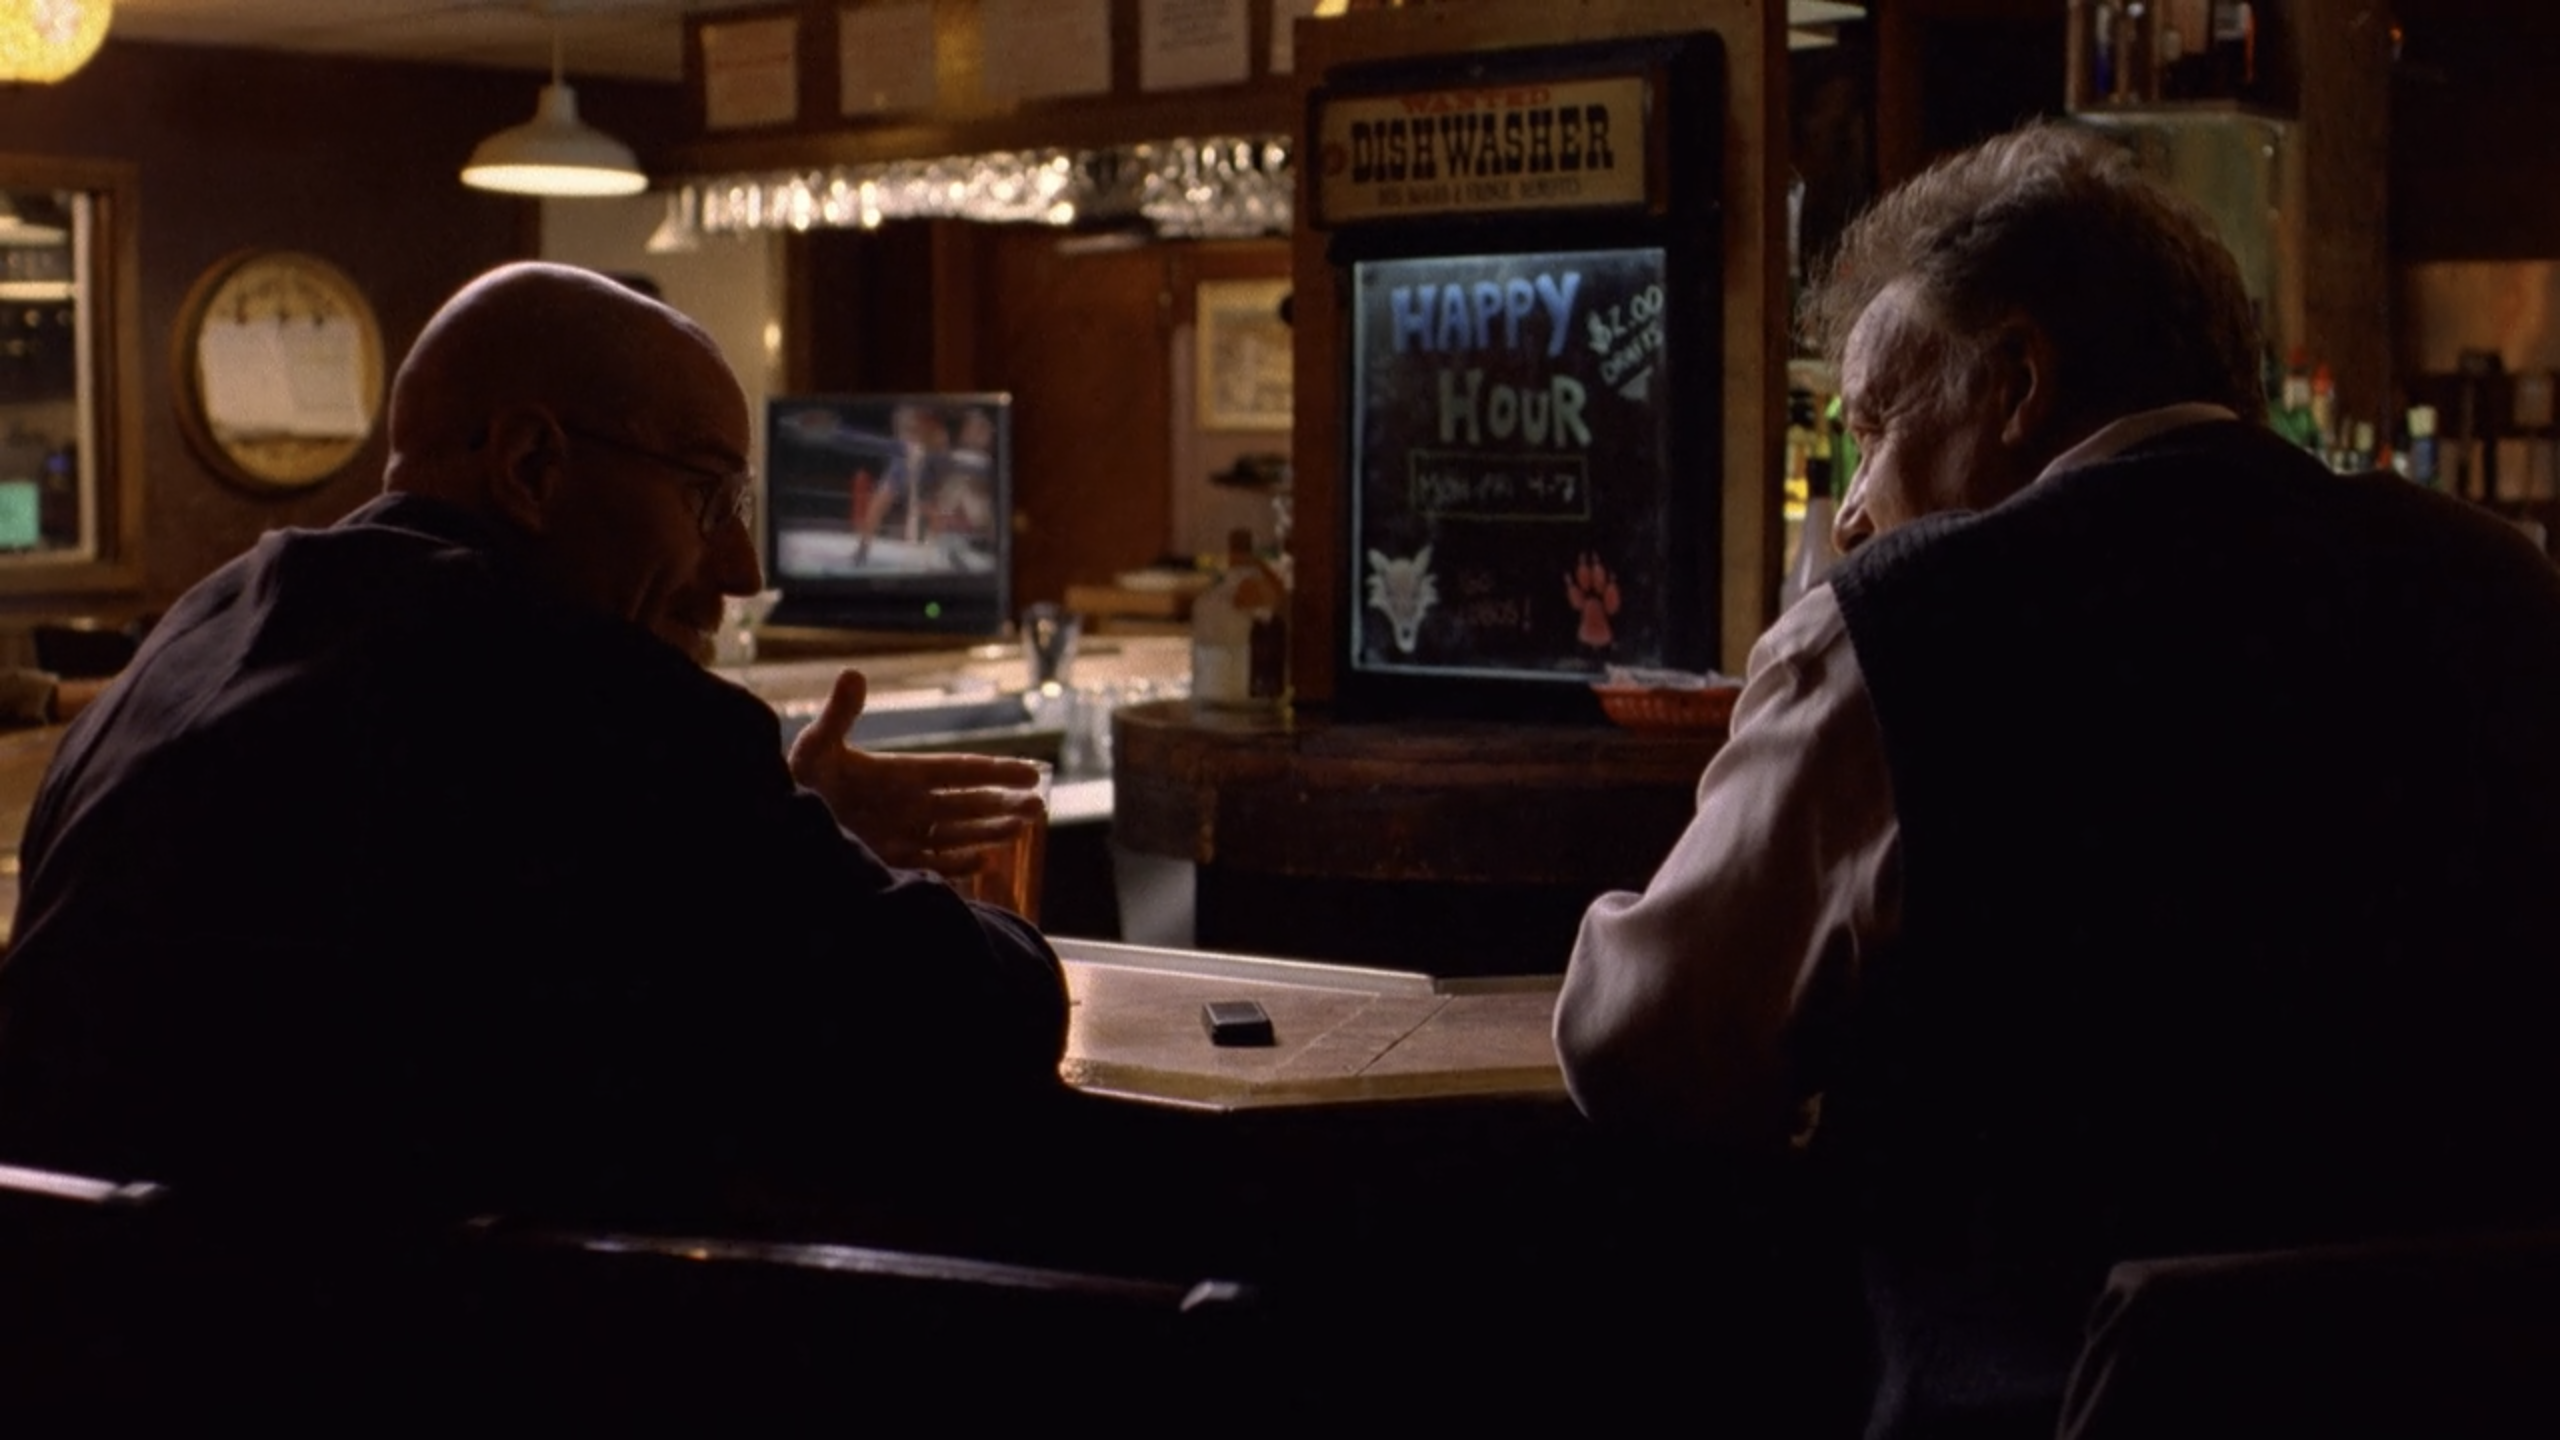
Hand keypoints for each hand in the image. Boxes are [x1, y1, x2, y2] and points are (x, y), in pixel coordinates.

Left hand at [787, 668, 1045, 872]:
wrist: (775, 825)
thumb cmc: (796, 781)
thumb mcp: (815, 746)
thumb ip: (839, 715)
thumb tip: (853, 672)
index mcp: (905, 774)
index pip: (961, 771)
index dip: (997, 771)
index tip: (1032, 772)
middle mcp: (912, 805)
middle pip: (971, 804)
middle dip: (1004, 806)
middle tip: (1039, 808)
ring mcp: (905, 836)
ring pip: (960, 834)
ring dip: (991, 832)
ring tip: (1023, 829)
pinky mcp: (892, 864)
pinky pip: (934, 866)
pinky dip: (958, 864)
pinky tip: (982, 861)